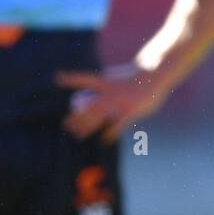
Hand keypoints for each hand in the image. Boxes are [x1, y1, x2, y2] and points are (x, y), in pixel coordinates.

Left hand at [56, 63, 170, 143]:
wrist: (155, 74)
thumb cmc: (137, 77)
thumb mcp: (119, 77)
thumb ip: (108, 86)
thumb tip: (101, 96)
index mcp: (106, 81)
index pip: (84, 79)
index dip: (71, 79)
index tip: (58, 78)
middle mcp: (109, 92)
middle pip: (87, 107)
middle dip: (76, 117)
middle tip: (66, 124)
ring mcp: (118, 103)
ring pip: (96, 118)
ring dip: (85, 128)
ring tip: (78, 135)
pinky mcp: (128, 112)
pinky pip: (115, 127)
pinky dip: (109, 135)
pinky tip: (104, 140)